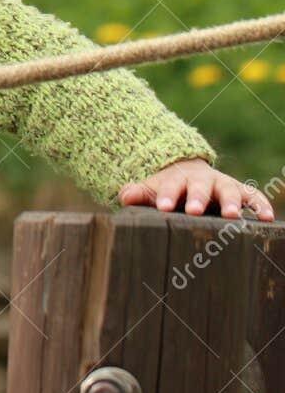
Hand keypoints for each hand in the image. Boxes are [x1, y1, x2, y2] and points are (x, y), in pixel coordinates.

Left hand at [117, 158, 274, 220]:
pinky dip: (261, 205)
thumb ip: (138, 193)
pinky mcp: (241, 192)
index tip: (162, 207)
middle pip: (200, 187)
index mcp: (177, 179)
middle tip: (193, 210)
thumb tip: (124, 196)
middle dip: (197, 197)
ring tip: (230, 216)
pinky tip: (267, 219)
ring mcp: (223, 185)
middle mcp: (202, 180)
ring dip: (229, 202)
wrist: (187, 174)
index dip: (167, 196)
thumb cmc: (167, 190)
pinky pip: (254, 197)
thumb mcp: (151, 190)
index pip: (171, 186)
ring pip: (228, 191)